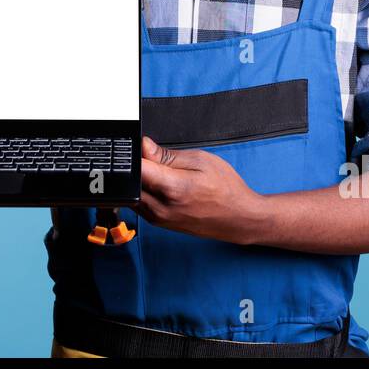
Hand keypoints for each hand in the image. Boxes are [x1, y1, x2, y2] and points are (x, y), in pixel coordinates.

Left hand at [133, 137, 263, 242]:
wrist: (238, 218)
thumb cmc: (225, 189)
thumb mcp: (200, 160)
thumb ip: (166, 155)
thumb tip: (143, 146)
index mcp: (172, 189)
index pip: (136, 168)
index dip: (135, 154)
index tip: (142, 149)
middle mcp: (160, 208)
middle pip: (130, 182)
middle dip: (137, 168)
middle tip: (155, 161)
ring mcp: (158, 218)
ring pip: (132, 194)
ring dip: (141, 182)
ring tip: (164, 175)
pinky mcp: (158, 223)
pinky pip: (139, 204)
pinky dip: (144, 192)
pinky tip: (163, 187)